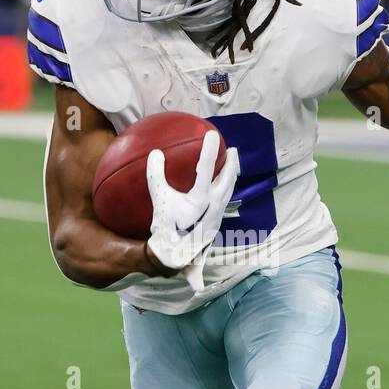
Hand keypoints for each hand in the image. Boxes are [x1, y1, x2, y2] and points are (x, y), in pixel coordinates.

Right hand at [146, 131, 238, 291]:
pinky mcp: (217, 220)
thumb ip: (155, 175)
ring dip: (232, 174)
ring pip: (229, 189)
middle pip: (227, 179)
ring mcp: (218, 213)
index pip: (205, 169)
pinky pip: (226, 198)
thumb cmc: (165, 226)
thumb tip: (156, 153)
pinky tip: (222, 184)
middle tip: (232, 149)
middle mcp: (213, 206)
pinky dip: (226, 187)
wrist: (174, 254)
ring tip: (232, 163)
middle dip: (231, 163)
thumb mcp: (158, 199)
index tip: (212, 134)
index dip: (209, 150)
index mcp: (199, 199)